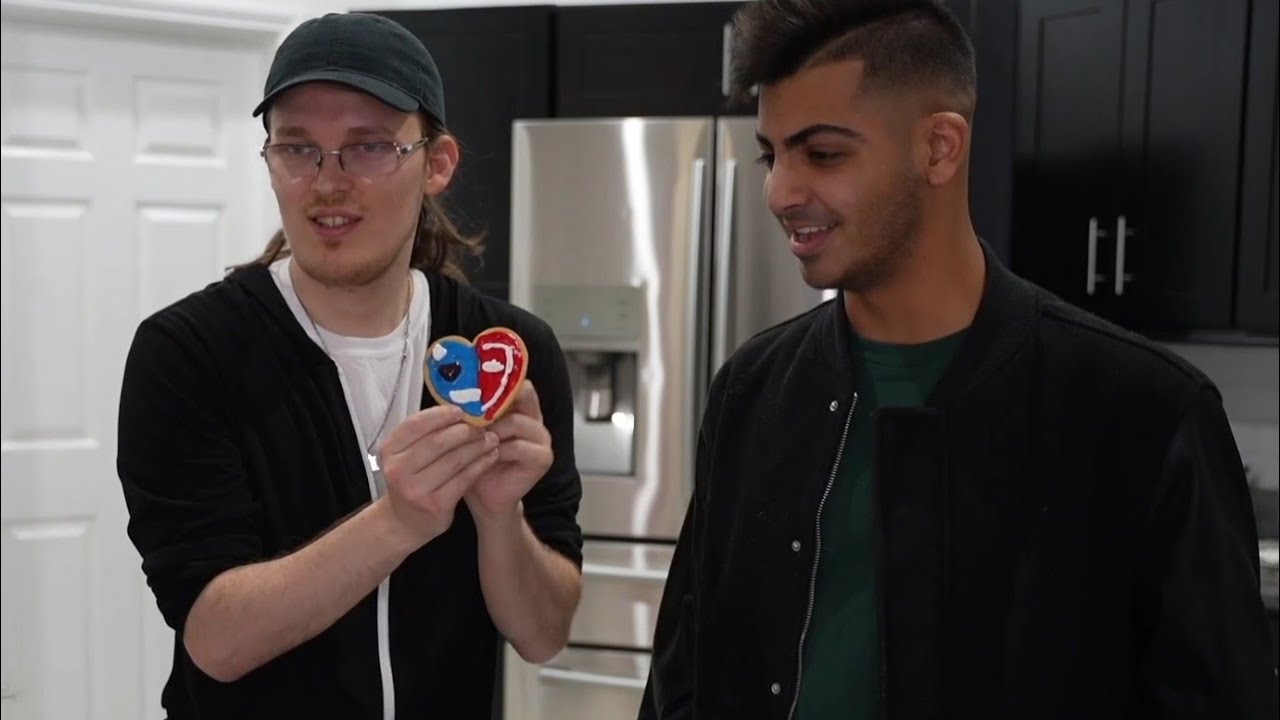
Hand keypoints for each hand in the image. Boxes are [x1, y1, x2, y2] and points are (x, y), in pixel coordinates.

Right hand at [378, 404, 499, 547]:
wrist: (405, 522)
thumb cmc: (411, 479)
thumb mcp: (407, 455)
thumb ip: (425, 434)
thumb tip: (457, 407)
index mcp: (389, 451)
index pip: (415, 425)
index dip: (441, 415)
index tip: (462, 410)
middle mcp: (398, 470)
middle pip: (437, 442)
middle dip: (464, 431)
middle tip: (482, 425)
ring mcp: (416, 490)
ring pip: (454, 460)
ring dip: (477, 447)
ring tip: (492, 438)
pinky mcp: (435, 505)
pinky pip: (464, 479)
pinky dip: (480, 465)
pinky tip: (491, 456)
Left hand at [465, 381, 553, 522]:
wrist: (484, 498)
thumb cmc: (474, 462)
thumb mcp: (469, 431)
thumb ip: (470, 411)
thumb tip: (453, 386)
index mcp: (520, 408)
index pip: (516, 383)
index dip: (496, 384)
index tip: (471, 386)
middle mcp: (535, 419)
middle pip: (522, 395)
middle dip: (492, 405)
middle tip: (470, 413)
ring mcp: (542, 438)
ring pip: (516, 421)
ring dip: (491, 430)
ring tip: (473, 439)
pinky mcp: (542, 458)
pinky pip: (518, 446)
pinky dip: (498, 451)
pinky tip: (484, 457)